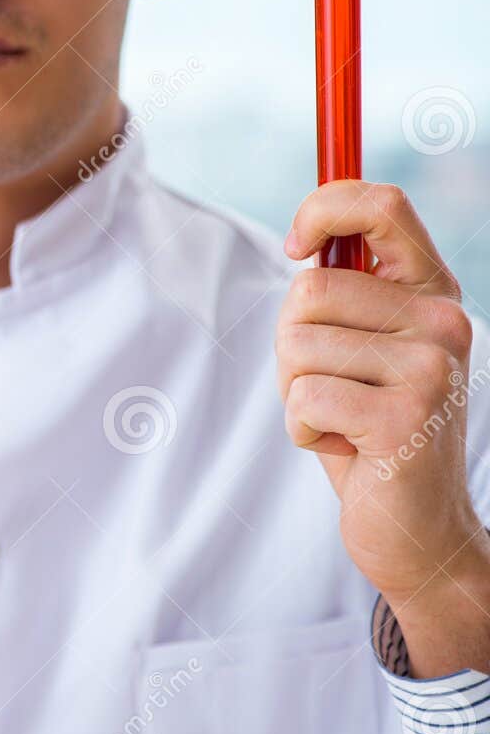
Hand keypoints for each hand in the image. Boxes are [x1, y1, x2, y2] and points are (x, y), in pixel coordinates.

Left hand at [279, 180, 489, 673]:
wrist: (416, 527)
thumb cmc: (367, 429)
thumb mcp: (360, 350)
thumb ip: (343, 296)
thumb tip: (304, 236)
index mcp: (431, 293)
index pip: (382, 206)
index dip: (322, 207)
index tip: (293, 246)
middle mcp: (442, 321)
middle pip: (310, 290)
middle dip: (290, 342)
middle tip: (323, 386)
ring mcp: (431, 368)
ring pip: (298, 345)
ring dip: (293, 391)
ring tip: (336, 418)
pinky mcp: (406, 416)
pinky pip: (304, 396)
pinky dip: (300, 427)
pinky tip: (341, 447)